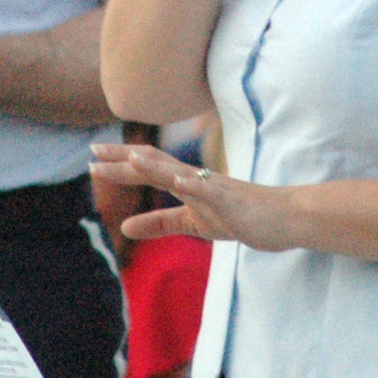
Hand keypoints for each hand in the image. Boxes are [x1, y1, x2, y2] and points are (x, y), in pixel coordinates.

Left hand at [89, 142, 300, 251]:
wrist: (284, 218)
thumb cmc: (241, 216)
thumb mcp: (193, 222)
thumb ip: (160, 222)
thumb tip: (124, 227)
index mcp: (186, 184)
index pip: (147, 168)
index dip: (120, 163)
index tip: (93, 158)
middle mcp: (196, 179)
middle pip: (155, 164)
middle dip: (124, 159)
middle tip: (93, 151)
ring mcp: (214, 188)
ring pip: (179, 172)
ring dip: (154, 165)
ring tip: (128, 158)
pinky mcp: (232, 201)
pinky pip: (211, 191)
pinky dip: (192, 185)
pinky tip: (176, 181)